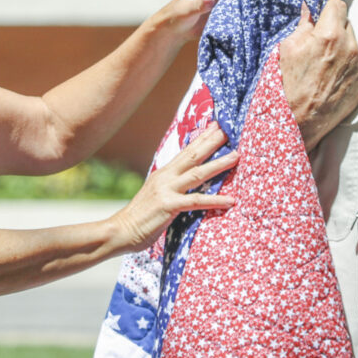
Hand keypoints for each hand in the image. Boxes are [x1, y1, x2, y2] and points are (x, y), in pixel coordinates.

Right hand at [112, 123, 238, 252]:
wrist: (120, 231)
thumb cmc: (140, 217)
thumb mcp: (157, 195)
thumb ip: (171, 187)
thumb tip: (187, 184)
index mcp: (164, 173)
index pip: (186, 151)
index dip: (202, 138)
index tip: (217, 126)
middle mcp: (166, 177)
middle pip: (193, 155)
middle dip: (212, 141)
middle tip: (228, 129)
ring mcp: (167, 190)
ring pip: (198, 173)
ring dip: (219, 164)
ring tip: (237, 156)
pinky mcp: (168, 205)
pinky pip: (196, 201)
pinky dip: (215, 200)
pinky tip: (231, 200)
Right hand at [279, 0, 357, 149]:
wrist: (298, 122)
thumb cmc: (288, 86)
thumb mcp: (287, 49)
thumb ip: (303, 26)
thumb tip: (309, 10)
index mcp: (329, 35)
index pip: (337, 6)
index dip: (327, 12)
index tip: (321, 20)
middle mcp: (349, 47)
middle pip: (347, 24)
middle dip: (334, 30)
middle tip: (320, 46)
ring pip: (353, 43)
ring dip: (342, 48)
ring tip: (325, 66)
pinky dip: (347, 66)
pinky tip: (332, 78)